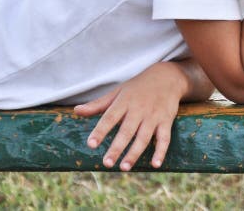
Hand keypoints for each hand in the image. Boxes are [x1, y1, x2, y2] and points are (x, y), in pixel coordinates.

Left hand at [73, 62, 187, 170]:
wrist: (167, 77)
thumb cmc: (138, 87)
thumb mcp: (118, 92)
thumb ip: (98, 104)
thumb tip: (76, 111)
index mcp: (124, 102)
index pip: (110, 118)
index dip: (100, 131)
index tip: (91, 144)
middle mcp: (139, 110)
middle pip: (127, 131)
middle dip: (117, 147)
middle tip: (106, 163)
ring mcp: (153, 116)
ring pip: (143, 137)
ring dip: (134, 153)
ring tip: (124, 167)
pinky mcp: (166, 121)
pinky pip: (164, 138)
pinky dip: (161, 151)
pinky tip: (155, 164)